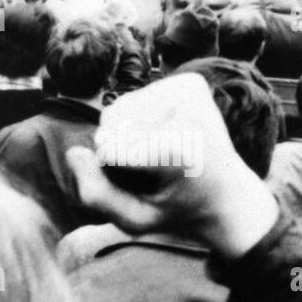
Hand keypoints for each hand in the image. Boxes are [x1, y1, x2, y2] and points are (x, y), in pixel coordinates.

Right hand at [67, 73, 278, 259]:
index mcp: (178, 150)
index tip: (150, 186)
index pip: (107, 150)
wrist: (228, 193)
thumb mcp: (135, 220)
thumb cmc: (177, 209)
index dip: (116, 174)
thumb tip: (74, 152)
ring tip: (162, 154)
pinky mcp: (191, 80)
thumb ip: (96, 196)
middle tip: (158, 171)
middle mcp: (188, 112)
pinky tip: (165, 135)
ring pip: (119, 109)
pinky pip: (136, 98)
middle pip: (110, 124)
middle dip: (119, 151)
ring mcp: (192, 91)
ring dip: (128, 134)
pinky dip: (140, 119)